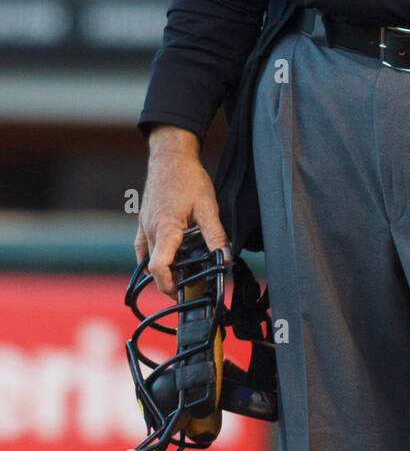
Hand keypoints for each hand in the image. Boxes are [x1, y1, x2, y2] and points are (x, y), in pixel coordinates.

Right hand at [135, 126, 229, 295]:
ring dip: (163, 270)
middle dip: (171, 281)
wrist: (170, 158)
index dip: (168, 286)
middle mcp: (150, 232)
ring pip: (148, 259)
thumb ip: (216, 235)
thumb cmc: (187, 179)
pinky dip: (154, 258)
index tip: (183, 292)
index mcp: (165, 230)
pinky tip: (169, 257)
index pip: (158, 268)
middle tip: (192, 283)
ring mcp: (144, 227)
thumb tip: (225, 258)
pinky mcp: (143, 223)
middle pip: (155, 268)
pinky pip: (143, 249)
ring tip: (184, 271)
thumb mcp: (208, 206)